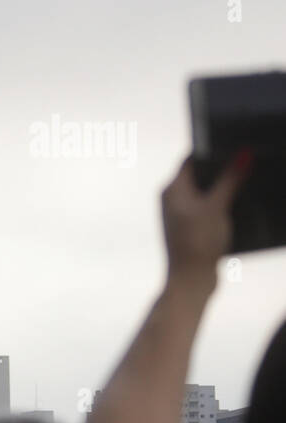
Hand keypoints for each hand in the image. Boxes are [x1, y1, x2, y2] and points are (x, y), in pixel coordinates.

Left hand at [161, 153, 250, 287]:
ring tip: (250, 175)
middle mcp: (173, 198)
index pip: (192, 159)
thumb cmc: (198, 242)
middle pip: (200, 174)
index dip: (214, 149)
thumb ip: (230, 179)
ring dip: (225, 185)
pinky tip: (243, 200)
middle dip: (222, 167)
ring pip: (207, 191)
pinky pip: (209, 206)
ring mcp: (182, 213)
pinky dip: (223, 201)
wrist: (191, 280)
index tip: (237, 142)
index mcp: (172, 189)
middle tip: (249, 157)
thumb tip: (244, 153)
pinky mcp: (192, 226)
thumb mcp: (217, 206)